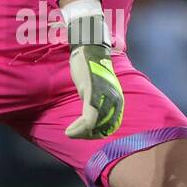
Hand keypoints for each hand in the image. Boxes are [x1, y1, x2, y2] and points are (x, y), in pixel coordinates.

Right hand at [64, 13, 123, 138]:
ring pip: (96, 126)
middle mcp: (115, 101)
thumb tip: (91, 121)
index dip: (96, 134)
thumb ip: (97, 104)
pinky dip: (79, 128)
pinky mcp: (94, 94)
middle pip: (104, 128)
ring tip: (70, 133)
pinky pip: (89, 118)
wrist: (88, 50)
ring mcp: (105, 97)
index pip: (110, 126)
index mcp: (117, 101)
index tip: (83, 134)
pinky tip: (69, 131)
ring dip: (81, 133)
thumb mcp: (97, 91)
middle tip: (74, 133)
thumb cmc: (91, 70)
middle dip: (88, 135)